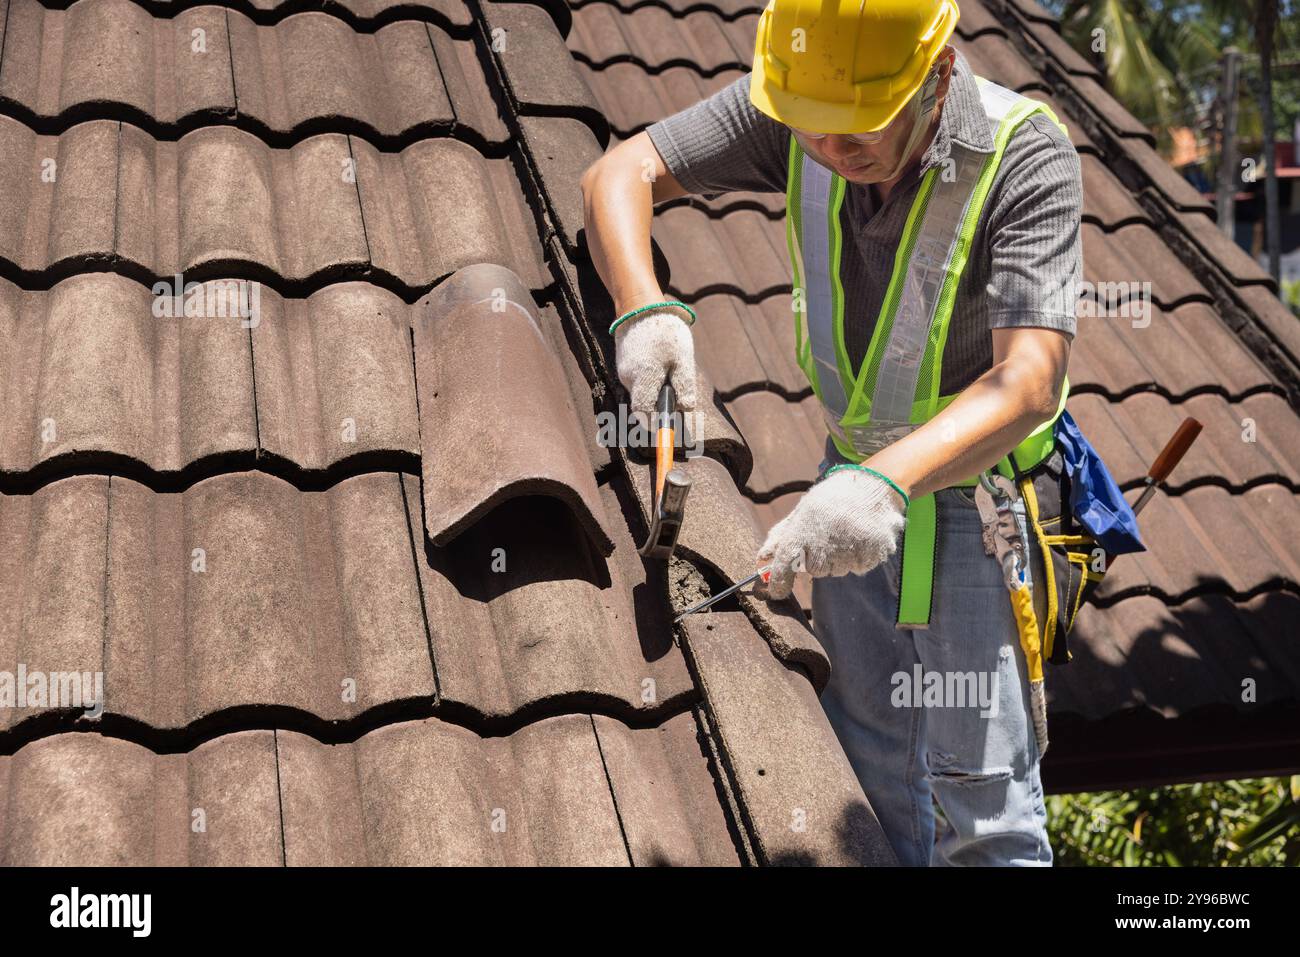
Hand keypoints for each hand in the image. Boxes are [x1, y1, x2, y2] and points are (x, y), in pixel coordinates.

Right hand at [614, 309, 696, 415]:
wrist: (641, 306)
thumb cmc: (666, 332)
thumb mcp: (682, 358)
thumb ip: (684, 385)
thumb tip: (686, 409)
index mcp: (644, 378)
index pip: (644, 413)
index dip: (654, 423)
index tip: (666, 428)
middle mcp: (629, 378)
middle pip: (644, 403)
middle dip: (659, 404)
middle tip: (677, 394)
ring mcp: (624, 371)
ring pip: (642, 390)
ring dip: (655, 389)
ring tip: (669, 369)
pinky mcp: (623, 364)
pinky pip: (638, 380)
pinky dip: (649, 378)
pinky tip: (659, 363)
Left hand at [757, 468, 906, 598]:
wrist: (869, 486)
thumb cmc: (830, 500)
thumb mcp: (802, 512)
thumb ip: (781, 536)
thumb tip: (762, 558)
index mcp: (803, 530)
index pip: (784, 565)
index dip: (779, 582)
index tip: (776, 592)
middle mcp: (825, 543)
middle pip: (815, 571)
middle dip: (818, 560)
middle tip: (826, 538)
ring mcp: (850, 550)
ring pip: (837, 571)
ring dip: (839, 559)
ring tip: (845, 534)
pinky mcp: (871, 554)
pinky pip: (858, 568)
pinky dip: (858, 557)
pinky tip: (860, 537)